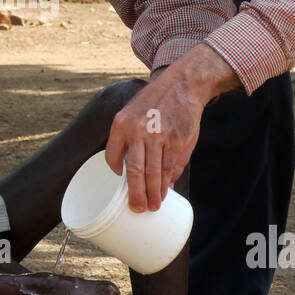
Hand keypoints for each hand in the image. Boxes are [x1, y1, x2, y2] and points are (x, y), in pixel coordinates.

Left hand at [104, 44, 239, 210]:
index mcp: (122, 124)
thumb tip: (129, 171)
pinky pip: (171, 167)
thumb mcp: (132, 112)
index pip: (112, 156)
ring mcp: (160, 137)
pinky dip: (168, 182)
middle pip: (135, 172)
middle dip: (136, 195)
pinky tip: (166, 191)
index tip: (120, 185)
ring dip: (154, 194)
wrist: (181, 85)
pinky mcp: (178, 141)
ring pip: (155, 173)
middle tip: (138, 209)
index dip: (116, 174)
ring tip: (153, 206)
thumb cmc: (154, 102)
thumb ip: (128, 139)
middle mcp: (139, 131)